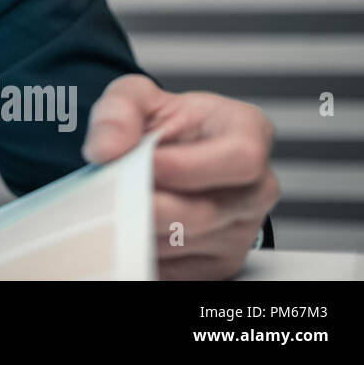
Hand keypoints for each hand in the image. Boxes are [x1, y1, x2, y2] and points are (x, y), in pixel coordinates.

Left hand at [81, 74, 279, 279]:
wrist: (165, 157)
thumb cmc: (163, 125)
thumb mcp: (136, 97)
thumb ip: (119, 110)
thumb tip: (108, 148)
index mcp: (247, 133)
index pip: (240, 157)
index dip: (190, 166)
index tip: (145, 163)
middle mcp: (255, 186)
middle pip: (207, 210)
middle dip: (151, 203)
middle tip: (112, 192)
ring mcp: (242, 230)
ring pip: (185, 243)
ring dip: (140, 227)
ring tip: (111, 204)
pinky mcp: (221, 264)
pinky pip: (176, 268)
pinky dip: (141, 250)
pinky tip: (125, 226)